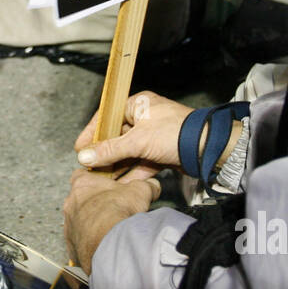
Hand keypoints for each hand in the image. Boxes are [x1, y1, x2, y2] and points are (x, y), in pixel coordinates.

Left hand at [63, 168, 156, 273]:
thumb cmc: (120, 211)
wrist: (111, 243)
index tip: (106, 186)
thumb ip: (146, 185)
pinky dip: (89, 243)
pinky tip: (102, 245)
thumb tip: (153, 185)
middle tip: (111, 210)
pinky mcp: (71, 244)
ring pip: (78, 221)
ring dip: (90, 224)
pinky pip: (78, 242)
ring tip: (108, 230)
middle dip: (94, 204)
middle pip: (79, 199)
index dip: (95, 180)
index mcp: (82, 184)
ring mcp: (69, 225)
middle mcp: (70, 203)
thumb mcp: (140, 191)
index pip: (82, 175)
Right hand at [74, 90, 192, 181]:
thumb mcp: (137, 141)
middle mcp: (144, 117)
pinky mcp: (161, 152)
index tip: (80, 148)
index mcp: (138, 104)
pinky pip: (141, 162)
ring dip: (117, 165)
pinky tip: (119, 184)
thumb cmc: (174, 133)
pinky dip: (132, 172)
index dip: (92, 132)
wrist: (207, 148)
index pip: (108, 116)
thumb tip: (84, 157)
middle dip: (104, 154)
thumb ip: (110, 150)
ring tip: (102, 178)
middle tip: (90, 166)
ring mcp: (153, 135)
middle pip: (117, 136)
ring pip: (129, 151)